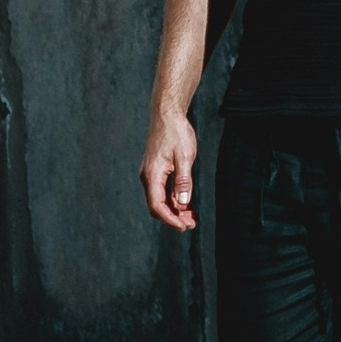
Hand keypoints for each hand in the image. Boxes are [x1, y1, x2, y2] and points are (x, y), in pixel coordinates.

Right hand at [141, 111, 199, 232]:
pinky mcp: (156, 172)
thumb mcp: (185, 156)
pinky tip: (187, 205)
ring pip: (160, 200)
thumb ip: (183, 181)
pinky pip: (163, 192)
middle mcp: (148, 177)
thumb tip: (183, 203)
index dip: (170, 219)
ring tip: (192, 218)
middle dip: (173, 218)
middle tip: (192, 225)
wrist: (167, 115)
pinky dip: (174, 200)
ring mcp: (151, 175)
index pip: (157, 205)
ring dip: (175, 210)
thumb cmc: (176, 133)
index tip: (183, 226)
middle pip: (157, 206)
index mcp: (152, 174)